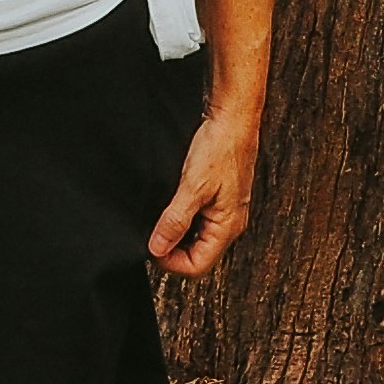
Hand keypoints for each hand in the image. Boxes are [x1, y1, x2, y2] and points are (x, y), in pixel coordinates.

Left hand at [147, 104, 262, 276]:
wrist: (233, 118)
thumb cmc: (221, 148)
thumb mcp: (192, 187)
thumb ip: (175, 221)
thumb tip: (157, 248)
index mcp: (227, 226)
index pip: (197, 266)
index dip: (170, 262)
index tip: (150, 246)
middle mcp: (229, 223)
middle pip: (196, 255)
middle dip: (171, 249)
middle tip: (151, 233)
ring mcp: (224, 210)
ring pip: (195, 238)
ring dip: (175, 233)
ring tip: (159, 218)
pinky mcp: (218, 197)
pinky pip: (197, 220)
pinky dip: (181, 218)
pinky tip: (169, 204)